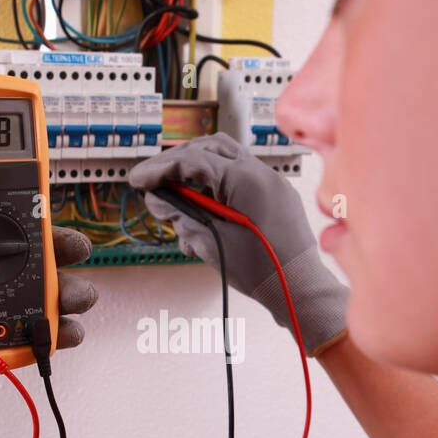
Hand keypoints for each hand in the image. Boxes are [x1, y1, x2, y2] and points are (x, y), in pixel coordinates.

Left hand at [0, 172, 97, 437]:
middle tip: (72, 245)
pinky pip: (44, 323)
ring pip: (40, 283)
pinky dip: (63, 326)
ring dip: (67, 286)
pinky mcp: (8, 336)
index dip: (3, 195)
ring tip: (76, 296)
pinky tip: (67, 330)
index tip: (29, 190)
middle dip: (53, 243)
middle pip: (19, 245)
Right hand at [128, 132, 348, 356]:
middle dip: (179, 161)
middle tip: (155, 179)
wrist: (300, 289)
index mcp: (245, 179)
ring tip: (178, 198)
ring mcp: (273, 182)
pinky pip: (244, 179)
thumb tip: (157, 200)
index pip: (193, 160)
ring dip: (199, 172)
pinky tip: (205, 211)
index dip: (159, 169)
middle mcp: (262, 172)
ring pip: (228, 160)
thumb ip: (181, 216)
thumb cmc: (261, 271)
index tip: (138, 180)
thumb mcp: (211, 243)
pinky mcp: (278, 196)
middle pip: (211, 148)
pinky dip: (220, 186)